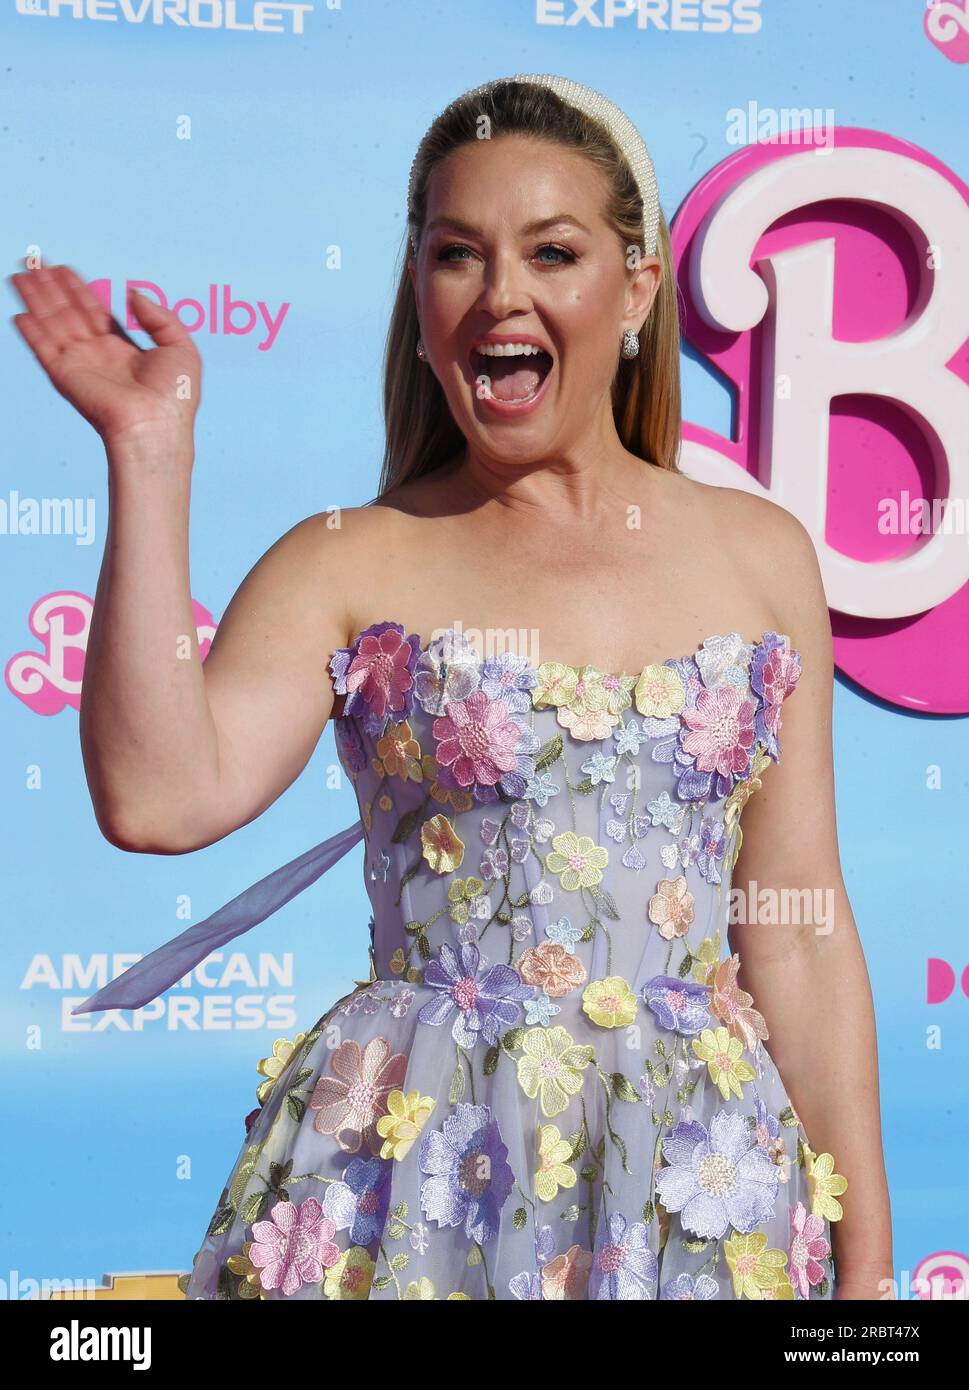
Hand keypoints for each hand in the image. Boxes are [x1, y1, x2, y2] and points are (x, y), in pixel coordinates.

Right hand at [8, 260, 201, 452]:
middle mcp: (98, 355)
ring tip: (22, 273)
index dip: (78, 289)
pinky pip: (44, 349)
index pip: (94, 312)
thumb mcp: (181, 348)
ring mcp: (80, 365)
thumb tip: (134, 295)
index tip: (63, 269)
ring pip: (53, 323)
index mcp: (123, 350)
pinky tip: (21, 314)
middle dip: (51, 287)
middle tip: (35, 262)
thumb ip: (159, 317)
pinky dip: (32, 332)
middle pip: (69, 312)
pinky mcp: (66, 375)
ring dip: (36, 299)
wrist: (156, 427)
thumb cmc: (175, 398)